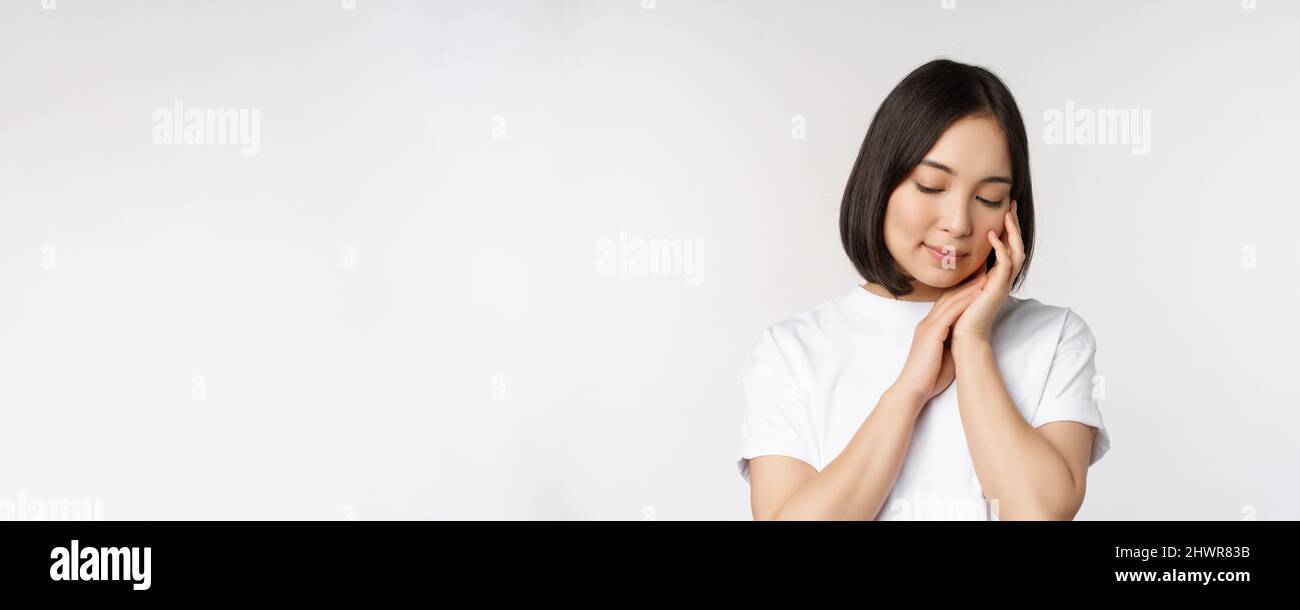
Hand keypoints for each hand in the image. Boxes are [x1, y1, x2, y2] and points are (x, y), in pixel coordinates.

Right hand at [891, 271, 987, 405]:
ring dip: (969, 287)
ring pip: (950, 300)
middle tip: (984, 269)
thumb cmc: (928, 377)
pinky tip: (978, 293)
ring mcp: (928, 326)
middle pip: (948, 296)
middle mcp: (928, 322)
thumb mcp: (944, 355)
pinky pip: (950, 312)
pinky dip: (965, 301)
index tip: (979, 281)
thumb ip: (953, 342)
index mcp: (930, 328)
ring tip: (986, 275)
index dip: (962, 290)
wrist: (912, 389)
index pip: (947, 303)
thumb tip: (967, 340)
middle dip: (966, 282)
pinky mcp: (932, 333)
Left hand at [954, 200, 1024, 340]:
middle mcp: (1004, 279)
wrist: (965, 336)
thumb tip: (963, 256)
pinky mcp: (998, 289)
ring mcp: (1004, 284)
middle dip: (1015, 225)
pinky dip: (1000, 248)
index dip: (1008, 229)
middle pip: (1017, 246)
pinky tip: (992, 235)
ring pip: (1017, 252)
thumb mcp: (966, 285)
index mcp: (998, 277)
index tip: (1004, 210)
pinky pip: (1005, 264)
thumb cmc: (962, 314)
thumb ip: (970, 271)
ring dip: (1012, 232)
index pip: (1008, 248)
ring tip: (1007, 214)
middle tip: (1012, 204)